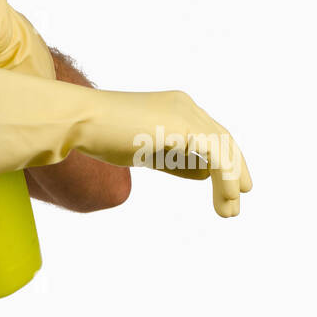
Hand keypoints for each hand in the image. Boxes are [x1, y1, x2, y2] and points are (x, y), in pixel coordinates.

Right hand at [0, 68, 252, 217]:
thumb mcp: (144, 149)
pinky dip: (225, 181)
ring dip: (230, 183)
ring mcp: (185, 114)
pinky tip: (224, 201)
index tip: (229, 187)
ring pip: (223, 149)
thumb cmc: (101, 134)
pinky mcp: (184, 128)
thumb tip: (204, 173)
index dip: (223, 160)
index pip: (209, 133)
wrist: (81, 119)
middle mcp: (185, 106)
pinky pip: (217, 157)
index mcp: (175, 106)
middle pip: (222, 139)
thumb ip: (174, 159)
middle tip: (236, 202)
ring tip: (229, 211)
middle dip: (234, 171)